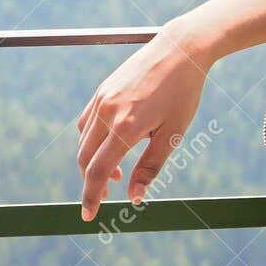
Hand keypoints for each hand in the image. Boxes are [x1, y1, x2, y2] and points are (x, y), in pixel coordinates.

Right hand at [75, 20, 211, 220]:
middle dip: (90, 182)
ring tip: (114, 173)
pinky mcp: (102, 90)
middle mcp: (107, 112)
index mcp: (125, 127)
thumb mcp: (172, 135)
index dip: (90, 197)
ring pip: (83, 141)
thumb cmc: (182, 93)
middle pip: (84, 158)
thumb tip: (134, 198)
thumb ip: (150, 167)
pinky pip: (86, 122)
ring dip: (91, 162)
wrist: (180, 49)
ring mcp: (101, 99)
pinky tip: (109, 145)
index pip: (97, 171)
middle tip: (105, 198)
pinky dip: (91, 141)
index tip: (88, 216)